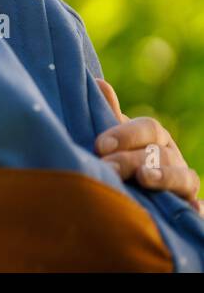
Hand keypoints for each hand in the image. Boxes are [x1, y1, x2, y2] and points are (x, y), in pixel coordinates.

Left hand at [95, 78, 201, 212]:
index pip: (149, 129)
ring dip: (164, 177)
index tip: (100, 145)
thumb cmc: (119, 155)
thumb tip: (99, 84)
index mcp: (155, 137)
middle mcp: (172, 156)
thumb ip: (107, 114)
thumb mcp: (113, 137)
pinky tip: (193, 208)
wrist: (130, 188)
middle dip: (132, 159)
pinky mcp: (187, 205)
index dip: (126, 135)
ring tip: (143, 178)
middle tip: (108, 167)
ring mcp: (182, 181)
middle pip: (160, 153)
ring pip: (182, 177)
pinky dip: (198, 208)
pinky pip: (198, 207)